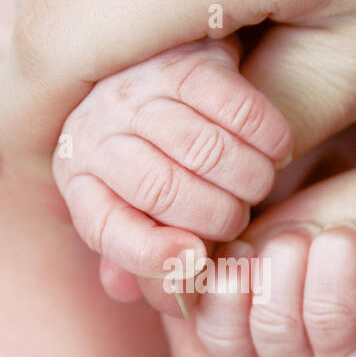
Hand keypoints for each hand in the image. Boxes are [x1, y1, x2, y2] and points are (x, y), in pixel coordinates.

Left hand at [51, 37, 291, 297]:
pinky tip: (277, 150)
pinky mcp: (181, 61)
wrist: (163, 69)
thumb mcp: (140, 208)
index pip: (104, 226)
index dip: (149, 253)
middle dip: (215, 217)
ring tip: (260, 186)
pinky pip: (234, 105)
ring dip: (247, 179)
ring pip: (201, 149)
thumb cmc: (158, 158)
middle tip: (239, 219)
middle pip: (159, 190)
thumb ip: (146, 254)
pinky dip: (266, 136)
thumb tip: (153, 295)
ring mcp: (134, 91)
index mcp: (78, 178)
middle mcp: (94, 131)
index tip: (195, 260)